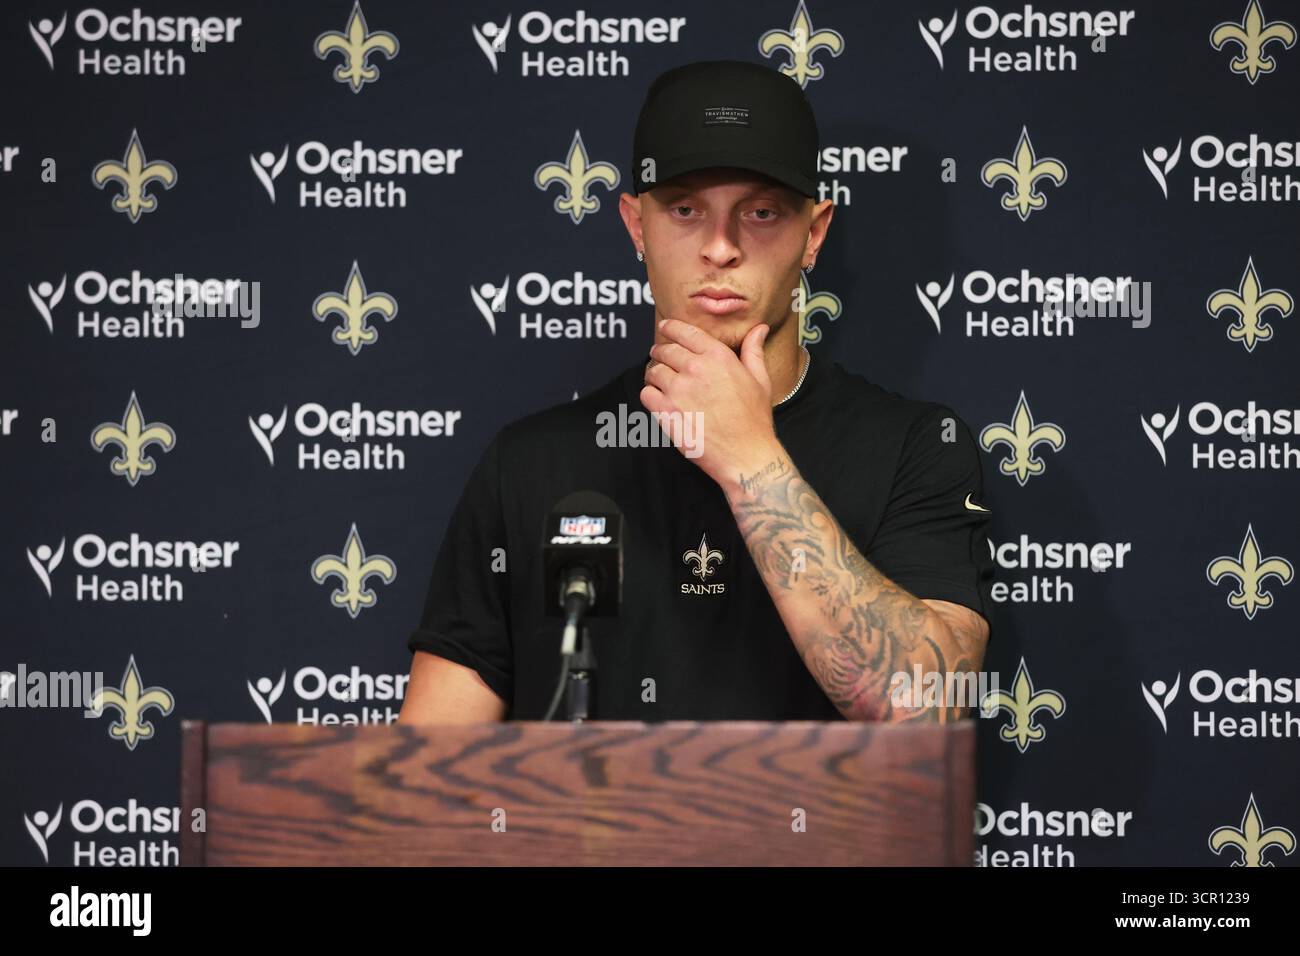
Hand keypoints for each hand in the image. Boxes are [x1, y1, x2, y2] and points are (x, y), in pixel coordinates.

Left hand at [641, 318, 784, 492]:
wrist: (745, 454)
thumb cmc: (754, 420)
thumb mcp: (760, 380)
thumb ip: (753, 351)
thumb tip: (758, 329)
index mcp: (718, 356)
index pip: (684, 332)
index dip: (671, 328)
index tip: (665, 328)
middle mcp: (696, 368)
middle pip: (665, 350)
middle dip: (660, 352)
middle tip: (660, 358)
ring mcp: (679, 390)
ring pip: (653, 371)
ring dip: (654, 374)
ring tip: (660, 381)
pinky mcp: (666, 412)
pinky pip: (646, 394)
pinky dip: (649, 395)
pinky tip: (659, 399)